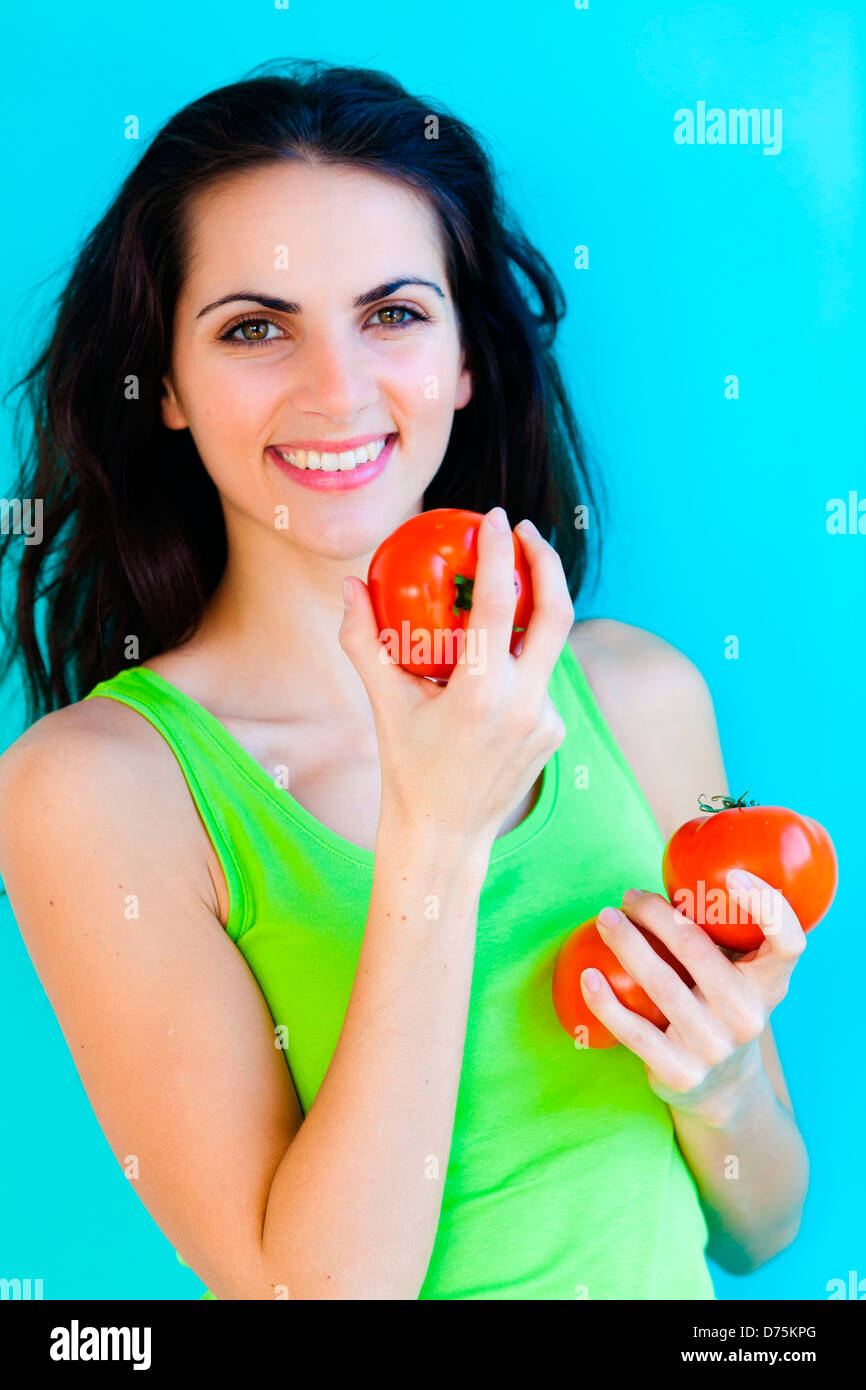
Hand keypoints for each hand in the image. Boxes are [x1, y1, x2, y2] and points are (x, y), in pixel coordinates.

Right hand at [338, 509, 573, 849]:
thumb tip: (350, 584)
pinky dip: (519, 661)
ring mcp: (547, 720)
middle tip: (524, 531)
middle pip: (559, 613)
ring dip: (528, 615)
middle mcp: (525, 705)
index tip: (497, 517)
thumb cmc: (407, 768)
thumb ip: (364, 642)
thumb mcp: (383, 705)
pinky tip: (491, 665)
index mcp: (482, 695)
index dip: (502, 553)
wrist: (445, 836)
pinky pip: (541, 680)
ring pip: (547, 648)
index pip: (502, 605)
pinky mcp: (555, 732)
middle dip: (547, 562)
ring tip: (499, 592)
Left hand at [580, 870, 806, 1121]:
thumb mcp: (741, 977)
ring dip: (626, 943)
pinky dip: (605, 1000)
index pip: (788, 943)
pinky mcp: (679, 1072)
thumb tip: (674, 873)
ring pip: (660, 984)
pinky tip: (587, 975)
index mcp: (769, 984)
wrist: (723, 1090)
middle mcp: (747, 1015)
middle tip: (628, 896)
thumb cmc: (722, 1008)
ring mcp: (713, 1046)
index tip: (733, 877)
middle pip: (698, 950)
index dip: (769, 907)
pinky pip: (633, 1030)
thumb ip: (724, 937)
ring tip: (605, 918)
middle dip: (656, 913)